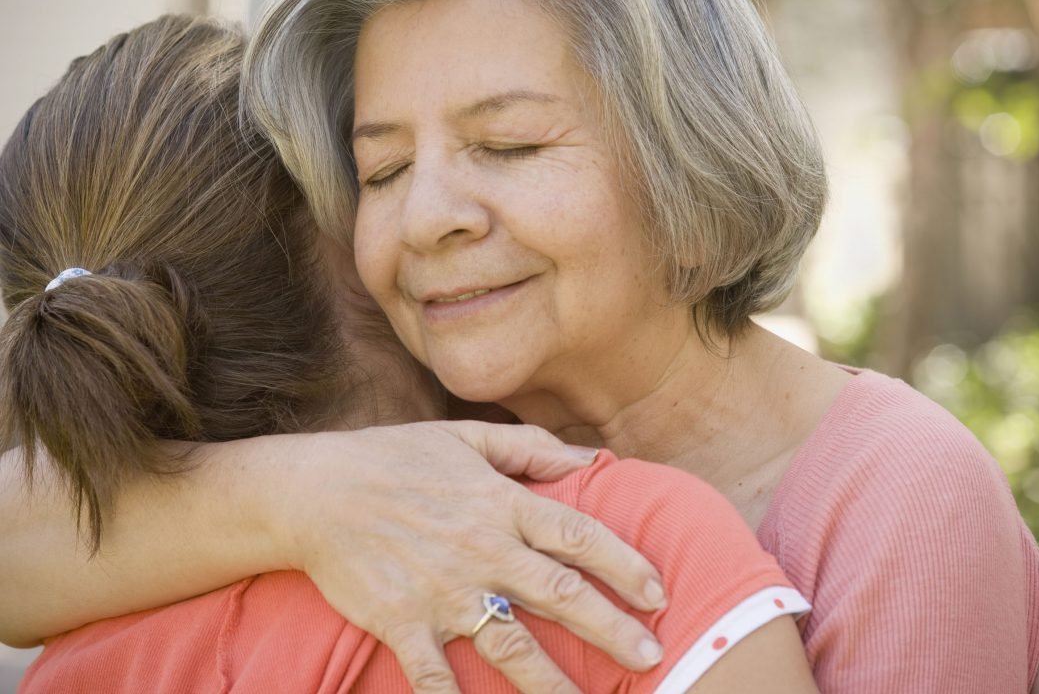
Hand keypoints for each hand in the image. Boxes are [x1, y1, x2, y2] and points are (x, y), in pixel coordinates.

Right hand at [270, 421, 666, 692]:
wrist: (315, 491)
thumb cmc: (393, 458)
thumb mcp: (465, 436)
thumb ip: (529, 447)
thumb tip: (588, 459)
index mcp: (500, 502)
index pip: (578, 535)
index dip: (624, 563)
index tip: (658, 592)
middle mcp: (481, 549)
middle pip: (560, 594)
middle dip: (611, 628)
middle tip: (653, 657)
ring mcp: (442, 590)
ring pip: (512, 645)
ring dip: (555, 682)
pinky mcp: (403, 622)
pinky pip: (438, 676)